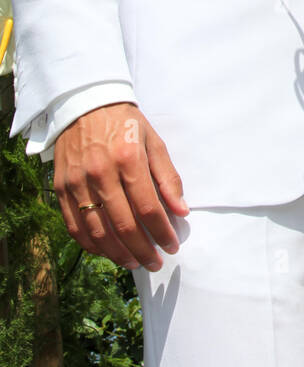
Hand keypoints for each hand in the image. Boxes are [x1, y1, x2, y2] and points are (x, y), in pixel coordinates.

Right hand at [54, 103, 187, 271]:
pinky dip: (91, 245)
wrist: (85, 103)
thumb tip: (181, 211)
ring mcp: (77, 182)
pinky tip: (107, 251)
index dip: (161, 232)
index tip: (172, 245)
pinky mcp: (61, 188)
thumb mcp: (154, 142)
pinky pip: (74, 225)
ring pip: (97, 231)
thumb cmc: (125, 123)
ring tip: (134, 263)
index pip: (148, 207)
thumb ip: (168, 177)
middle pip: (123, 225)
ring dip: (118, 253)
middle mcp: (101, 173)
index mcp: (128, 159)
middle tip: (155, 262)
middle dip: (142, 250)